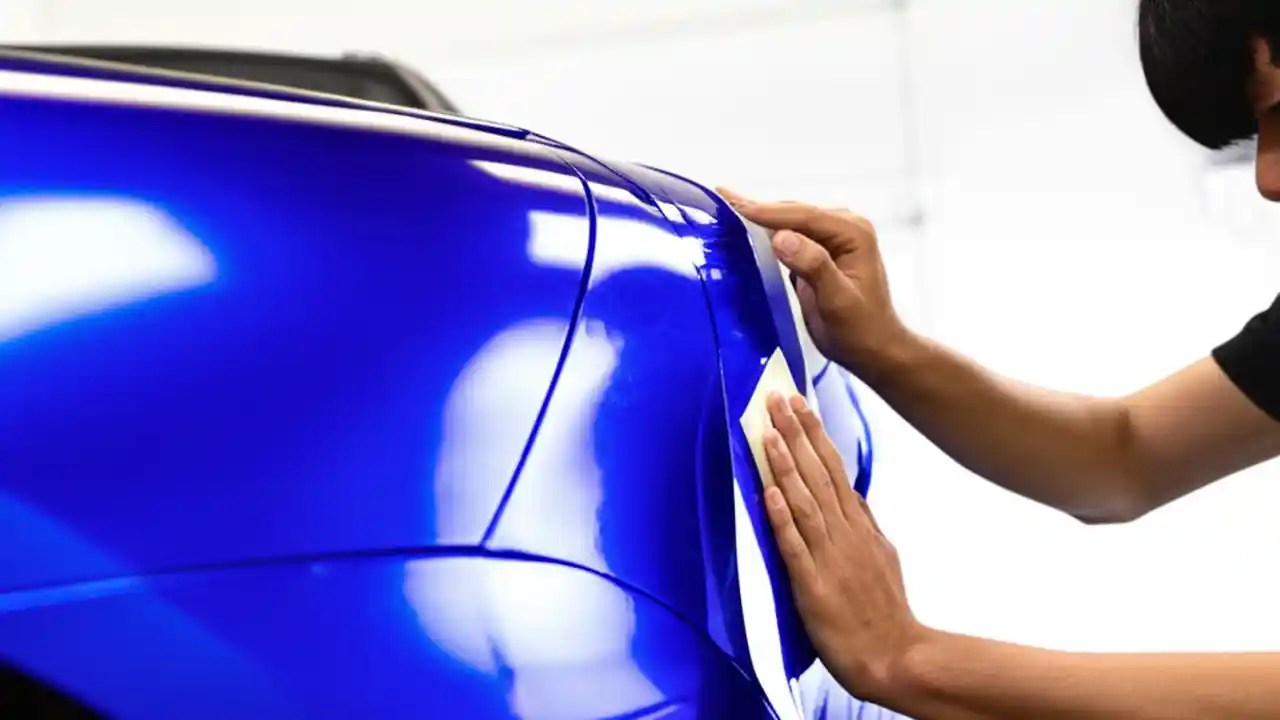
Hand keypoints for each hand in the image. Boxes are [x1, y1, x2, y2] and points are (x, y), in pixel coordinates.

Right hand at [716, 188, 906, 374]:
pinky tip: (743, 230)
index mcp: (853, 232)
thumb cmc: (861, 330)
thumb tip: (781, 237)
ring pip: (788, 222)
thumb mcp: (838, 301)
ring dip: (759, 219)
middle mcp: (844, 227)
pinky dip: (765, 234)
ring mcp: (831, 238)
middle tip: (720, 199)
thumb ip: (814, 266)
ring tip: (726, 208)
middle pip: (793, 213)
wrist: (873, 349)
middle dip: (757, 209)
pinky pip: (789, 236)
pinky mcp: (818, 251)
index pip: (803, 215)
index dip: (766, 211)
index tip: (732, 204)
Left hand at [761, 391, 926, 702]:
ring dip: (785, 465)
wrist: (896, 658)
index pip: (834, 469)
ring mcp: (830, 558)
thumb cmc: (885, 611)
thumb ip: (865, 524)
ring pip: (804, 501)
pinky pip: (794, 546)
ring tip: (768, 432)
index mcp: (859, 526)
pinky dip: (781, 517)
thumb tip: (853, 494)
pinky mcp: (813, 586)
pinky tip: (769, 491)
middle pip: (818, 475)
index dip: (814, 434)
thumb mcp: (883, 555)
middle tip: (777, 398)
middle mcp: (845, 534)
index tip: (799, 403)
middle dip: (796, 434)